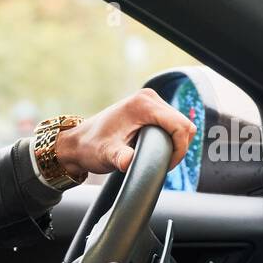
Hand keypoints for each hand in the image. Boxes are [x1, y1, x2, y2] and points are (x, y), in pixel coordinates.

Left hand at [54, 88, 196, 181]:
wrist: (78, 142)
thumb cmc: (90, 148)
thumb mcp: (106, 155)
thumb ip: (119, 158)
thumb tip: (128, 162)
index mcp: (143, 104)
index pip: (180, 125)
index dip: (179, 148)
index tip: (167, 164)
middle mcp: (149, 98)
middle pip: (183, 124)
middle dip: (178, 147)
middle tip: (162, 164)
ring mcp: (150, 102)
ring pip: (180, 125)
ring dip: (175, 144)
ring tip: (158, 159)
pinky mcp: (150, 109)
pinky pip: (172, 125)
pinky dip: (170, 139)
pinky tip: (156, 150)